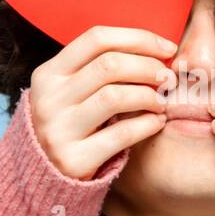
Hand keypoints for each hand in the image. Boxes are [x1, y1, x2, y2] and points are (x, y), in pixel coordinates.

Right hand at [28, 26, 177, 179]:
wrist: (46, 177)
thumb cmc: (73, 125)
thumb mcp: (72, 91)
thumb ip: (100, 69)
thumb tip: (154, 49)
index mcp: (48, 73)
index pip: (97, 38)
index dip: (138, 39)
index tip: (168, 48)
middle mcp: (48, 98)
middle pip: (109, 65)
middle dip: (148, 67)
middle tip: (168, 78)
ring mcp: (57, 129)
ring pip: (115, 97)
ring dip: (149, 96)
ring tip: (162, 102)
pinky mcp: (72, 159)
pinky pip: (121, 134)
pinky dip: (147, 124)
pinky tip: (157, 122)